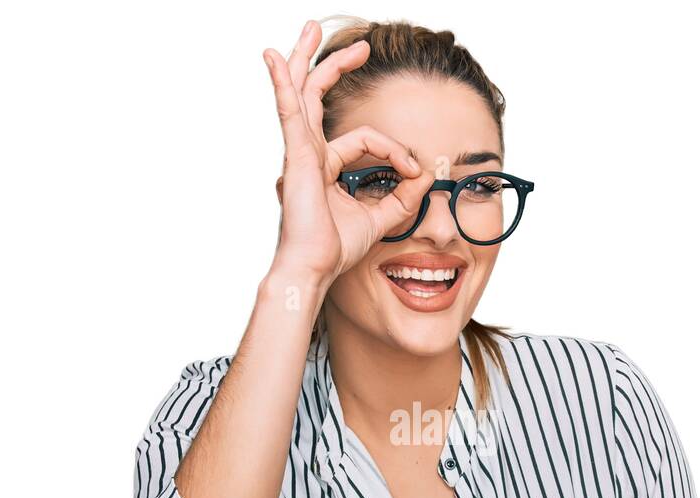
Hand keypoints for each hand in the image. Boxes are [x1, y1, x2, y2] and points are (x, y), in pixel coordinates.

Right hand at [262, 20, 433, 288]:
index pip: (365, 139)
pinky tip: (272, 57)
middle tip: (361, 46)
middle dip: (337, 66)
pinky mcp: (295, 155)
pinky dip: (281, 83)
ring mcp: (299, 152)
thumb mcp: (380, 217)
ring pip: (302, 93)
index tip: (415, 171)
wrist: (315, 268)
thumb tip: (427, 173)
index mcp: (325, 166)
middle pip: (318, 97)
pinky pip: (289, 111)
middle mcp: (308, 153)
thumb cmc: (336, 249)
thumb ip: (403, 195)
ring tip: (310, 27)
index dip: (395, 151)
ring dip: (307, 58)